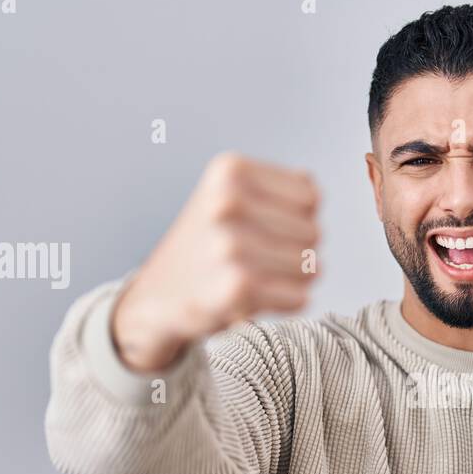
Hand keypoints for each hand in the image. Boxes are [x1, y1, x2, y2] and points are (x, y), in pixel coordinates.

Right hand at [112, 152, 321, 372]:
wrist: (159, 296)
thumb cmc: (205, 244)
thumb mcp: (228, 196)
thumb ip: (276, 186)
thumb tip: (311, 182)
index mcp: (231, 170)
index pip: (311, 198)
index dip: (297, 218)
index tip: (265, 230)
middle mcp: (228, 202)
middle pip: (314, 233)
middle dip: (296, 251)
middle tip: (259, 260)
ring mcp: (231, 245)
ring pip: (312, 267)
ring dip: (293, 279)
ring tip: (258, 277)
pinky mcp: (238, 288)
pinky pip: (300, 297)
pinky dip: (287, 303)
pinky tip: (258, 298)